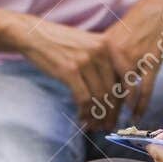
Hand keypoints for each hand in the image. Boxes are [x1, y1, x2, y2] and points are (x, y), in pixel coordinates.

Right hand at [7, 14, 121, 129]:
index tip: (127, 112)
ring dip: (98, 116)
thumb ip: (103, 62)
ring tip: (96, 126)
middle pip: (113, 89)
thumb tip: (114, 90)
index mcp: (107, 44)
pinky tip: (82, 118)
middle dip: (112, 112)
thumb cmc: (60, 42)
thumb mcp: (87, 44)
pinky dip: (84, 112)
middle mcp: (100, 52)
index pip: (126, 75)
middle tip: (109, 125)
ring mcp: (85, 61)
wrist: (33, 34)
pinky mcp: (70, 71)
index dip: (129, 96)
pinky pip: (84, 99)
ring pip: (100, 97)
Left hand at [99, 0, 162, 119]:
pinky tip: (136, 117)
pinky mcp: (151, 62)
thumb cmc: (135, 27)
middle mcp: (114, 56)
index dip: (88, 103)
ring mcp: (133, 59)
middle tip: (98, 129)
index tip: (86, 119)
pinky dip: (140, 106)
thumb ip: (104, 60)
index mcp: (101, 50)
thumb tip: (92, 81)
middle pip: (105, 91)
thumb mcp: (114, 40)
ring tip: (115, 127)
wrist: (158, 9)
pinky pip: (144, 90)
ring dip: (119, 113)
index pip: (91, 83)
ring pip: (122, 94)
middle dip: (101, 113)